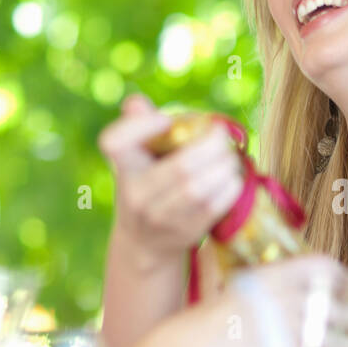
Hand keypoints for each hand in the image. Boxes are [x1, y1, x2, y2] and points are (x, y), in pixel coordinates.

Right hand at [99, 94, 242, 266]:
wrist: (144, 242)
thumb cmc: (145, 185)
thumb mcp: (135, 158)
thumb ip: (137, 126)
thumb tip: (137, 103)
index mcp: (123, 167)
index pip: (114, 143)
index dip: (140, 127)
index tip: (165, 120)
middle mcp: (135, 194)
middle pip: (179, 168)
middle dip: (211, 147)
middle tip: (222, 136)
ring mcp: (159, 217)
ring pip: (199, 189)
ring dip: (224, 167)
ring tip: (230, 157)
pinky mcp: (184, 233)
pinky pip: (213, 207)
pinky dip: (228, 188)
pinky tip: (232, 177)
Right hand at [189, 255, 347, 346]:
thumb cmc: (211, 318)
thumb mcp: (239, 288)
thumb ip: (268, 287)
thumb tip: (291, 287)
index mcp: (273, 274)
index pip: (318, 266)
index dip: (335, 274)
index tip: (342, 281)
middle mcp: (284, 297)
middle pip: (328, 305)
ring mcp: (285, 327)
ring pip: (326, 335)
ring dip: (347, 344)